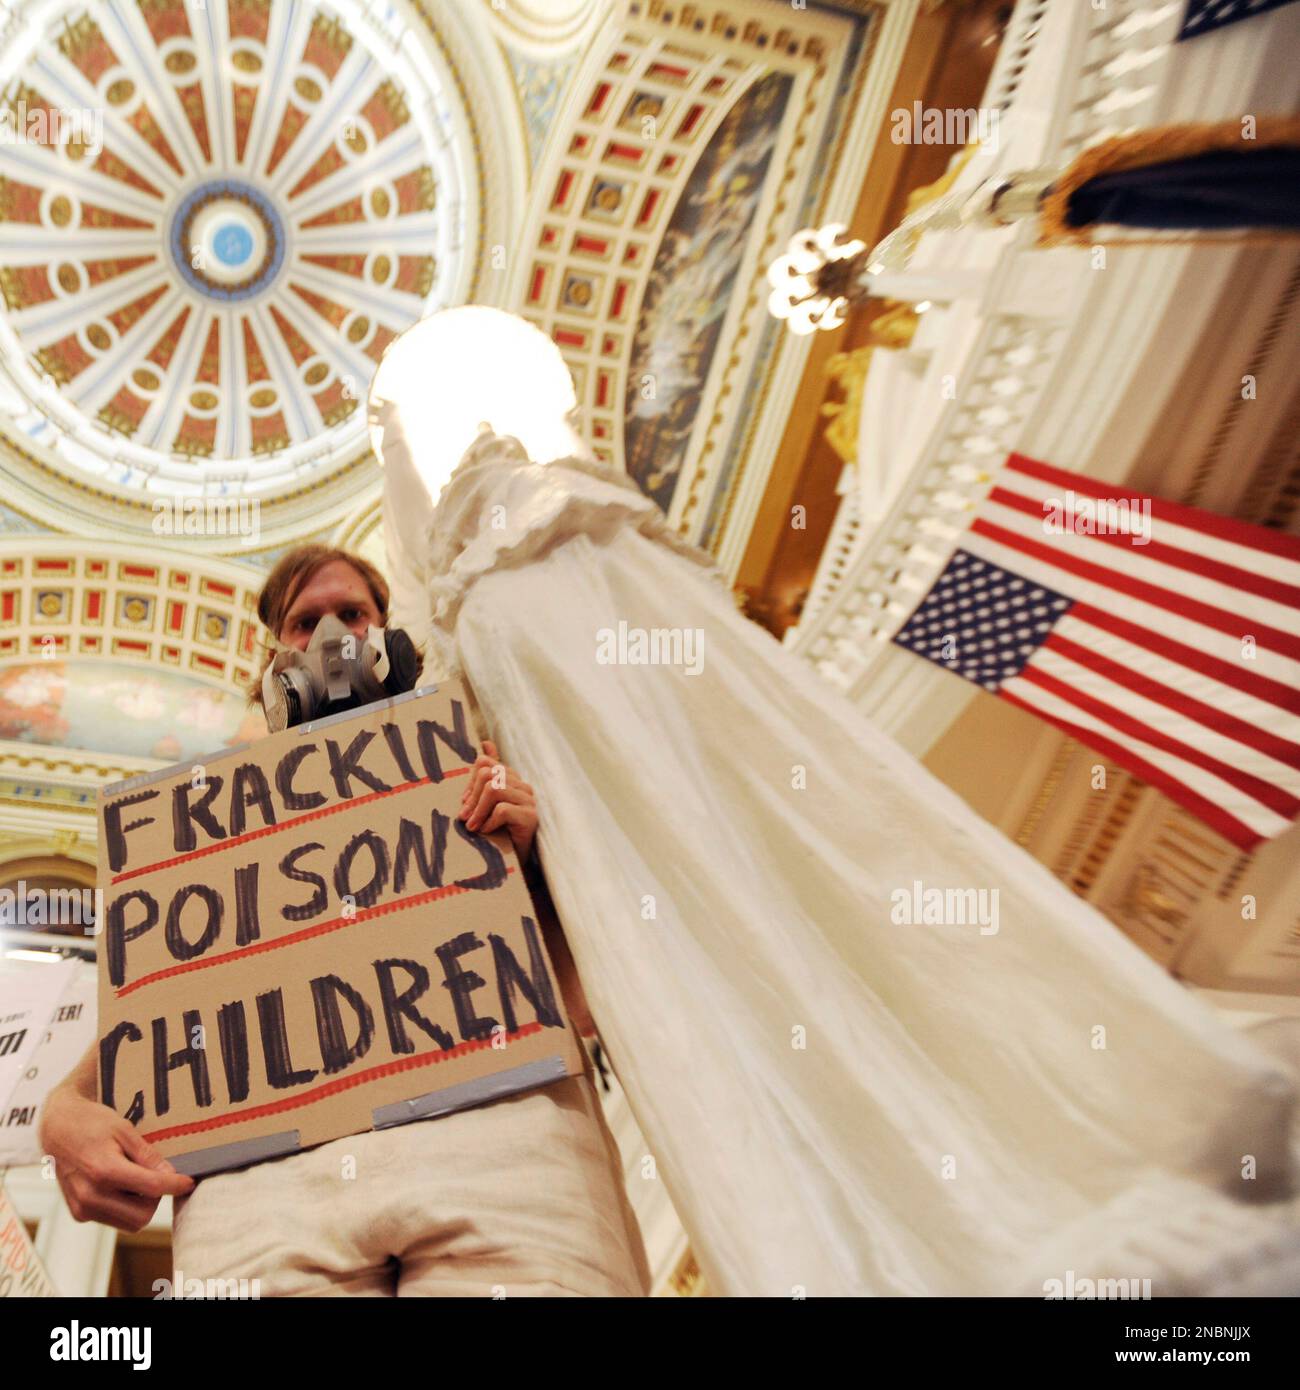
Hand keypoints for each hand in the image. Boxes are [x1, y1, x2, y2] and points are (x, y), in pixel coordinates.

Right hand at [39, 1084, 193, 1231]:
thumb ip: (147, 1156)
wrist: (57, 1128)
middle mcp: (91, 1196)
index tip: (190, 1182)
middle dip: (157, 1199)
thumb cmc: (92, 1123)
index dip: (175, 1185)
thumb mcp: (124, 1130)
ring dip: (142, 1207)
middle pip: (142, 1215)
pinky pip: (113, 1219)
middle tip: (159, 1177)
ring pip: (128, 1223)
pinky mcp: (79, 1213)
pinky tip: (123, 1185)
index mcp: (104, 1171)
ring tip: (140, 1179)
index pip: (151, 1188)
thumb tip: (170, 1175)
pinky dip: (125, 1207)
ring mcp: (83, 1208)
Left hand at [458, 739, 538, 861]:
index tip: (464, 802)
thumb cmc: (498, 833)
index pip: (485, 763)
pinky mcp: (531, 817)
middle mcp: (522, 786)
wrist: (514, 863)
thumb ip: (484, 776)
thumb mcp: (487, 804)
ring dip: (478, 810)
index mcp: (511, 779)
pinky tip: (487, 832)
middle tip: (464, 818)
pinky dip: (490, 822)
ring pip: (494, 789)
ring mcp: (529, 801)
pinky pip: (502, 810)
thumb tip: (485, 743)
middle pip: (488, 775)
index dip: (469, 781)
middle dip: (472, 797)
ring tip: (472, 827)